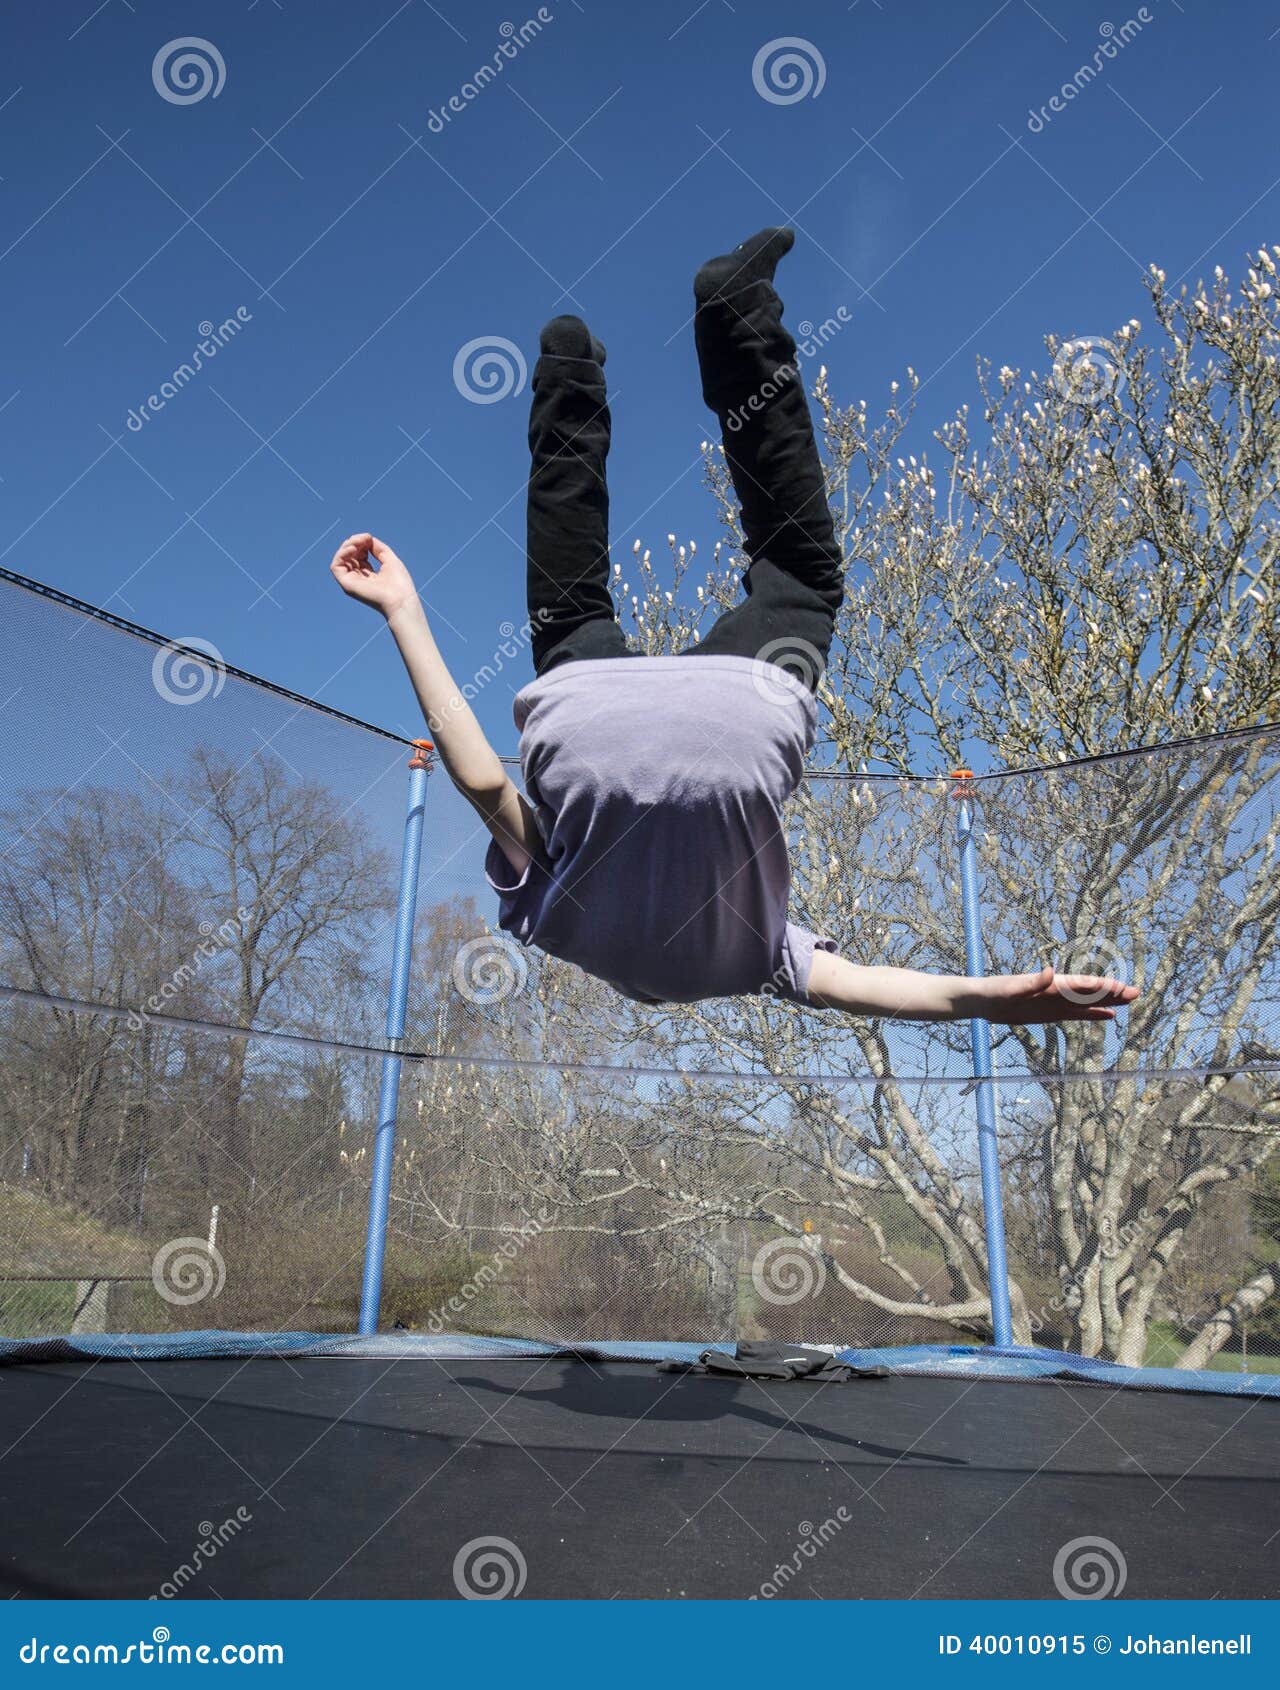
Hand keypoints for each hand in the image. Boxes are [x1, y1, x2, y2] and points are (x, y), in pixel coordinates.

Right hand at [330, 533, 419, 620]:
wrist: (400, 600)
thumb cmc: (399, 583)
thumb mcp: (388, 558)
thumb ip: (376, 547)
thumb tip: (366, 538)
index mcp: (369, 575)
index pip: (358, 554)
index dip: (361, 543)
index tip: (369, 537)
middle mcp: (359, 579)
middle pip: (348, 555)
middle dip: (354, 542)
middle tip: (365, 538)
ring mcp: (352, 582)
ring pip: (340, 559)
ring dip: (348, 546)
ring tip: (359, 542)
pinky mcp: (346, 585)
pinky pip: (336, 566)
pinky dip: (342, 554)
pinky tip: (353, 549)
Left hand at [975, 965, 1138, 1023]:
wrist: (982, 1000)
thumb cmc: (994, 992)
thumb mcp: (1010, 989)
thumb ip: (1031, 983)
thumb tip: (1050, 971)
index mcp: (1050, 984)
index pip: (1080, 985)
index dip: (1100, 987)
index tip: (1119, 987)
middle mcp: (1057, 991)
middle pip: (1090, 992)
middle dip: (1112, 992)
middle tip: (1136, 993)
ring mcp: (1057, 1002)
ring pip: (1089, 1003)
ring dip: (1109, 1002)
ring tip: (1130, 1000)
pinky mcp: (1052, 1013)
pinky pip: (1078, 1015)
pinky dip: (1094, 1015)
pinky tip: (1110, 1016)